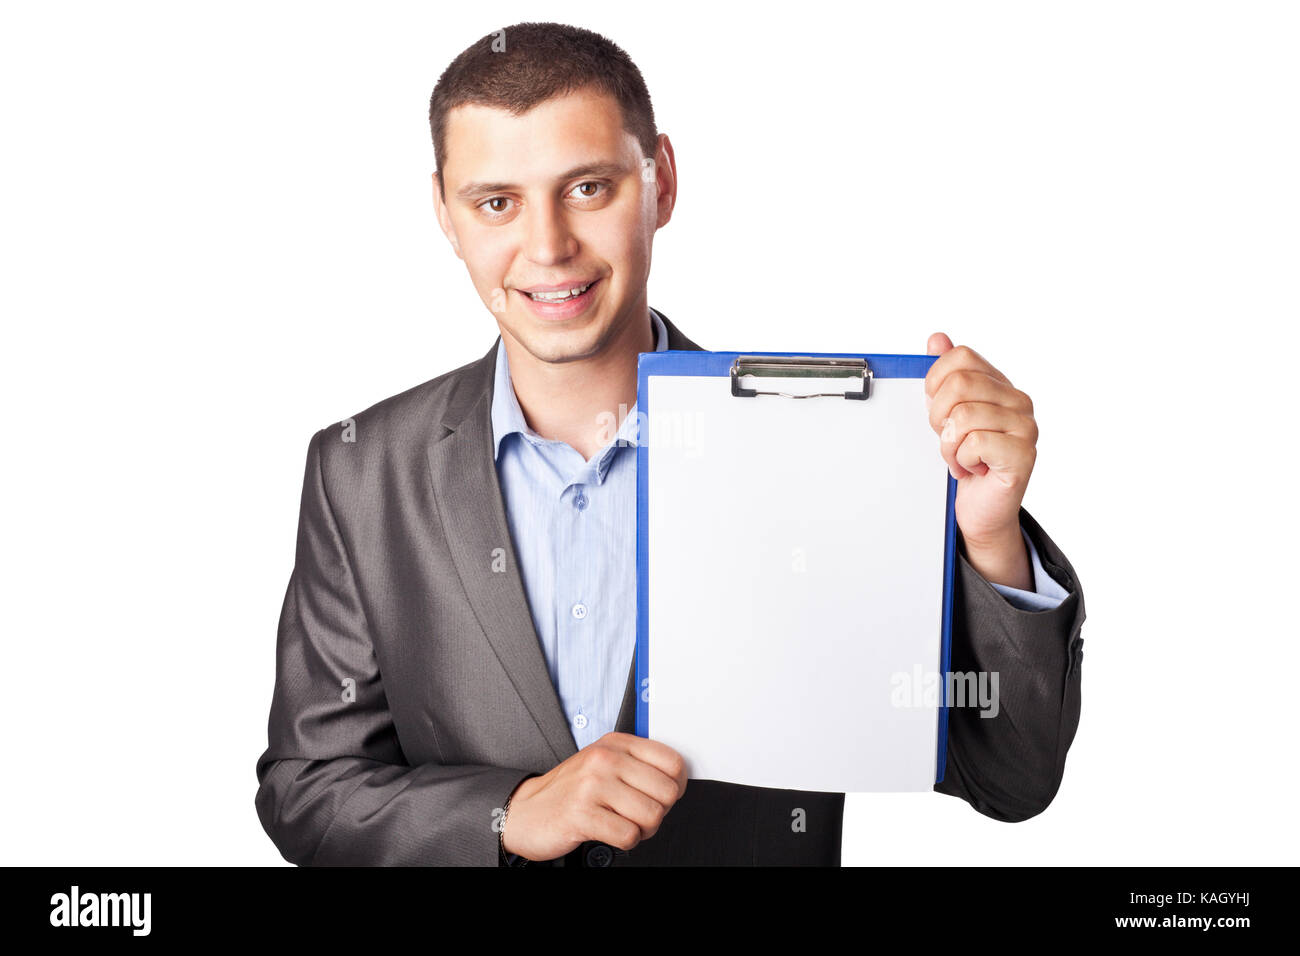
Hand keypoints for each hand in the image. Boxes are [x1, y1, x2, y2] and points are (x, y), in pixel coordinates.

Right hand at [502, 732, 687, 861]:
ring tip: (623, 824)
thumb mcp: (603, 764)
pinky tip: (610, 833)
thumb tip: (677, 780)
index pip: (672, 762)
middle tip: (639, 815)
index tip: (662, 795)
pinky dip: (625, 841)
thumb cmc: (571, 791)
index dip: (676, 785)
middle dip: (659, 812)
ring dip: (642, 830)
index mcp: (615, 743)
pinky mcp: (582, 814)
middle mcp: (605, 759)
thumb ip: (637, 764)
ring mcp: (592, 785)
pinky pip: (628, 836)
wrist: (526, 812)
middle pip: (667, 792)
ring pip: (651, 816)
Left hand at [924, 333, 1035, 588]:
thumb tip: (937, 339)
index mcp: (1000, 385)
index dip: (935, 382)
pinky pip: (974, 443)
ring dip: (949, 445)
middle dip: (938, 416)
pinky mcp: (1022, 455)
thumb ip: (945, 377)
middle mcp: (1018, 402)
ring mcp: (1025, 427)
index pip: (961, 357)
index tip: (937, 410)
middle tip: (947, 439)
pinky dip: (962, 460)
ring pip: (963, 417)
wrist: (980, 508)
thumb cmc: (966, 461)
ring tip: (961, 458)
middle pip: (959, 384)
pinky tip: (972, 469)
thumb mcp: (947, 415)